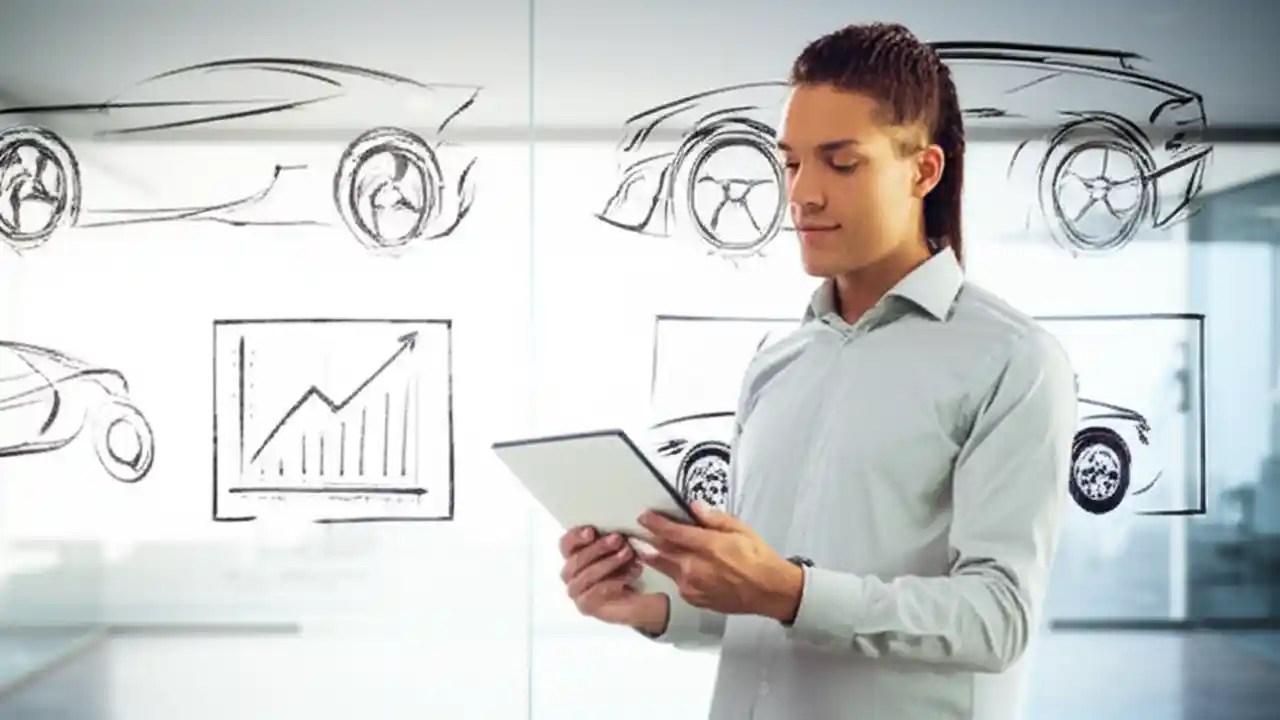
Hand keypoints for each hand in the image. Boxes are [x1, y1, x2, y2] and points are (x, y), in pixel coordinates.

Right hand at [559, 525, 668, 633]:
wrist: (638, 596)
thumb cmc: (625, 565)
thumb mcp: (622, 545)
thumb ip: (615, 535)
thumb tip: (628, 522)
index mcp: (574, 554)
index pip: (566, 544)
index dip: (576, 537)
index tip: (592, 531)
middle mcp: (570, 572)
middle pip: (575, 559)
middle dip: (598, 548)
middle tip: (619, 540)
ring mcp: (576, 591)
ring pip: (585, 575)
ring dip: (607, 563)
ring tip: (628, 554)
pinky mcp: (585, 606)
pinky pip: (593, 594)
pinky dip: (612, 582)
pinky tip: (630, 575)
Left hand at [636, 500, 803, 622]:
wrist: (769, 592)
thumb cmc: (758, 558)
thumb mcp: (741, 530)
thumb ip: (715, 519)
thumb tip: (695, 508)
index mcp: (708, 546)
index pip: (672, 532)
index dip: (655, 523)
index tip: (644, 516)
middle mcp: (694, 567)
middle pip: (661, 551)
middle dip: (649, 541)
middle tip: (639, 532)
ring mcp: (691, 586)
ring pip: (665, 567)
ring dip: (656, 557)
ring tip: (649, 548)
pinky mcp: (693, 599)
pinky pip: (676, 582)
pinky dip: (673, 572)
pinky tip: (677, 566)